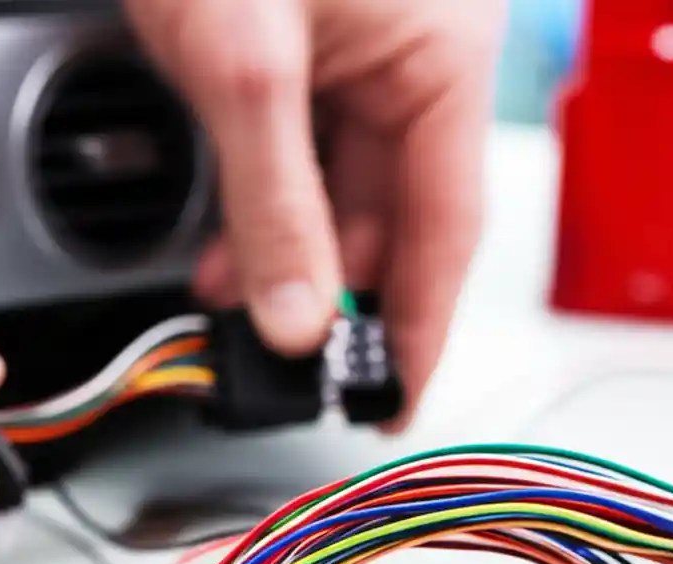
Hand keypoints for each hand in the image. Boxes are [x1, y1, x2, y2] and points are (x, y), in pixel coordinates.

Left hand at [125, 0, 505, 426]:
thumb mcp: (244, 67)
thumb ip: (272, 200)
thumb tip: (295, 319)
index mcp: (443, 60)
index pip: (445, 231)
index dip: (419, 331)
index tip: (394, 405)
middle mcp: (411, 64)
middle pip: (385, 219)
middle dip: (328, 296)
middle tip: (288, 368)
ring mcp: (357, 56)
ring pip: (331, 192)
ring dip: (283, 256)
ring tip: (234, 312)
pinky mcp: (301, 49)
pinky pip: (293, 153)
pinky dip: (260, 207)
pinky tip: (227, 250)